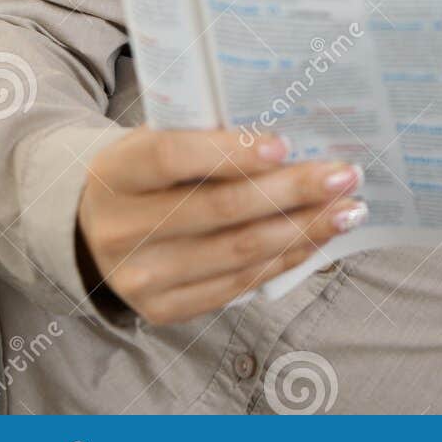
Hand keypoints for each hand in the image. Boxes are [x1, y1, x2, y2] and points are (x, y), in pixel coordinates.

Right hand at [75, 126, 366, 325]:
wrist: (92, 228)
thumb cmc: (144, 169)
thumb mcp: (155, 137)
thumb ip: (204, 132)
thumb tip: (289, 132)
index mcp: (117, 172)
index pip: (172, 157)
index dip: (231, 152)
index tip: (286, 143)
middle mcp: (123, 230)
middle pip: (221, 210)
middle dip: (293, 191)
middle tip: (346, 175)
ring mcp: (142, 277)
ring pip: (238, 253)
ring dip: (304, 230)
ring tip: (349, 209)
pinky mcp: (164, 309)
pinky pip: (238, 284)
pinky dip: (286, 259)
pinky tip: (318, 239)